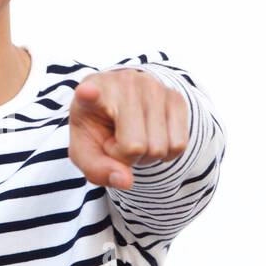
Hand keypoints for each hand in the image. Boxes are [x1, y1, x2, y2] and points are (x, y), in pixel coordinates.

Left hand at [69, 67, 188, 189]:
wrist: (118, 104)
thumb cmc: (98, 128)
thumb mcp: (86, 151)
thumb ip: (98, 169)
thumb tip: (126, 181)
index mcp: (90, 93)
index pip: (90, 93)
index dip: (89, 94)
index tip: (86, 92)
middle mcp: (124, 83)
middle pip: (136, 146)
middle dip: (126, 157)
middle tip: (117, 142)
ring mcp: (153, 87)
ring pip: (160, 148)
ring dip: (147, 155)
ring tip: (133, 137)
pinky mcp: (175, 97)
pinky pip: (179, 145)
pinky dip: (166, 152)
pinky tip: (151, 137)